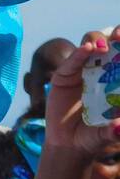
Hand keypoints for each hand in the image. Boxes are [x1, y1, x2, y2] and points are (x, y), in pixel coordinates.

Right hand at [44, 26, 119, 159]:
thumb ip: (114, 132)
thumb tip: (119, 127)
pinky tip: (85, 50)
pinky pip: (73, 59)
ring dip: (100, 41)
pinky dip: (79, 53)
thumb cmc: (94, 135)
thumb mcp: (106, 134)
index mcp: (118, 77)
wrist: (67, 144)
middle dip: (118, 34)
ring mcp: (84, 68)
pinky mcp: (65, 73)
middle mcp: (104, 67)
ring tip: (102, 49)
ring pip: (93, 42)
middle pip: (113, 39)